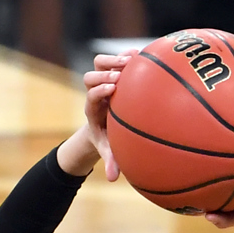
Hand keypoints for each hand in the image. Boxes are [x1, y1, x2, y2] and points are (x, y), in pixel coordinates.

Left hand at [59, 53, 127, 180]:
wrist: (104, 126)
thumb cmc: (109, 140)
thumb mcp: (109, 150)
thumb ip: (111, 161)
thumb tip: (112, 179)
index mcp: (93, 108)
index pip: (90, 95)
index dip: (99, 90)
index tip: (112, 89)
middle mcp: (96, 91)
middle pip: (91, 74)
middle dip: (104, 73)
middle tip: (120, 75)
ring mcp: (104, 80)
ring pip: (100, 62)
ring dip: (114, 60)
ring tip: (132, 59)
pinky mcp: (115, 73)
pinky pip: (118, 59)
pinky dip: (127, 56)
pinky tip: (143, 53)